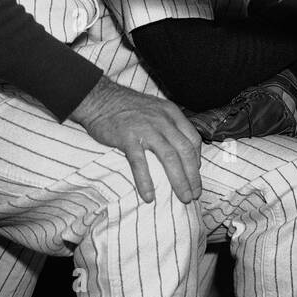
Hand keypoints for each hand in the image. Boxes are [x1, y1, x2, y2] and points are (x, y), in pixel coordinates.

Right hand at [71, 77, 202, 203]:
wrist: (99, 98)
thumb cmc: (127, 107)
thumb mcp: (155, 109)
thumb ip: (168, 125)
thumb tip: (179, 149)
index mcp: (171, 113)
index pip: (193, 138)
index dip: (197, 159)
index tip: (195, 175)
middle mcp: (162, 120)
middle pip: (185, 151)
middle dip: (193, 176)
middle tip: (195, 194)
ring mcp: (146, 128)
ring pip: (169, 158)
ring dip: (179, 181)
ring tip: (183, 198)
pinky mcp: (127, 137)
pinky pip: (140, 163)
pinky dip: (146, 181)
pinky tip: (149, 196)